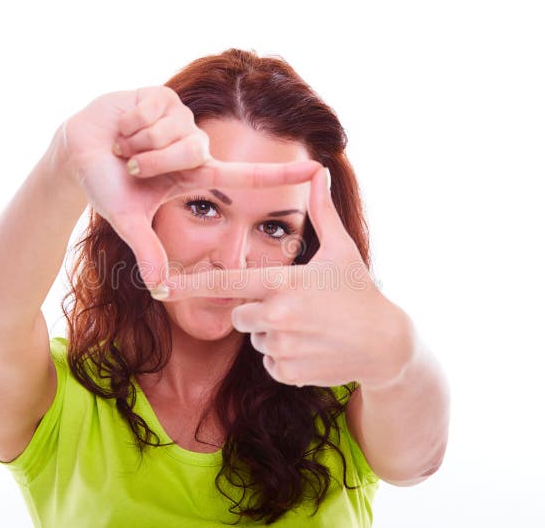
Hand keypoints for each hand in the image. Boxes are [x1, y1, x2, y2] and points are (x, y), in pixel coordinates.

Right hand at [49, 85, 323, 290]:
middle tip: (130, 164)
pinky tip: (123, 126)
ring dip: (138, 142)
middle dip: (152, 162)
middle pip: (191, 153)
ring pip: (171, 132)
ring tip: (125, 145)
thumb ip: (148, 251)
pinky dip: (130, 123)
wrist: (78, 151)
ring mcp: (182, 120)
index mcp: (197, 175)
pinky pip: (154, 111)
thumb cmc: (107, 184)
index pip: (247, 177)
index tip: (318, 170)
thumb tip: (159, 288)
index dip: (282, 175)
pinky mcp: (165, 96)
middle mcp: (196, 147)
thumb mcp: (129, 221)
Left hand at [156, 167, 410, 387]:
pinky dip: (285, 358)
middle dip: (256, 311)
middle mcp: (278, 316)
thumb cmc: (360, 292)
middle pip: (239, 314)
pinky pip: (270, 363)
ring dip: (274, 335)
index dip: (189, 285)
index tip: (158, 286)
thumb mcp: (341, 250)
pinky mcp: (289, 373)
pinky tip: (312, 348)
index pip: (226, 283)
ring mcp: (283, 347)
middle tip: (294, 307)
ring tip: (310, 328)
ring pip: (256, 340)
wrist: (385, 344)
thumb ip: (321, 211)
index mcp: (284, 282)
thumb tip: (317, 171)